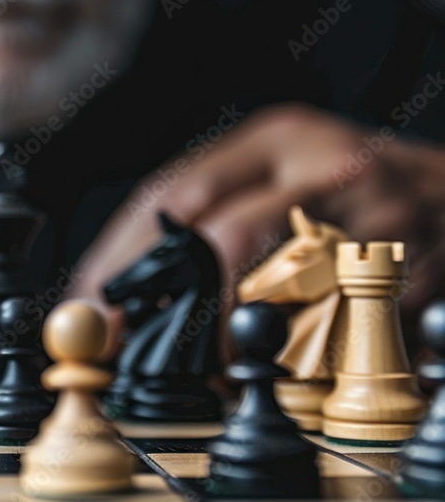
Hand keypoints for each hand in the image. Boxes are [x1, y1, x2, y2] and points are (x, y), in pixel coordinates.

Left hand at [70, 104, 444, 350]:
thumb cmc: (351, 193)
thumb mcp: (282, 177)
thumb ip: (212, 215)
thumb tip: (121, 288)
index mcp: (274, 138)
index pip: (176, 191)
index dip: (124, 254)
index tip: (90, 305)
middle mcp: (321, 159)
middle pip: (221, 229)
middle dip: (169, 299)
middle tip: (135, 346)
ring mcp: (373, 206)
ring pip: (280, 276)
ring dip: (229, 331)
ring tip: (204, 363)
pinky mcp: (411, 256)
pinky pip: (340, 312)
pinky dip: (301, 346)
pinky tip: (280, 362)